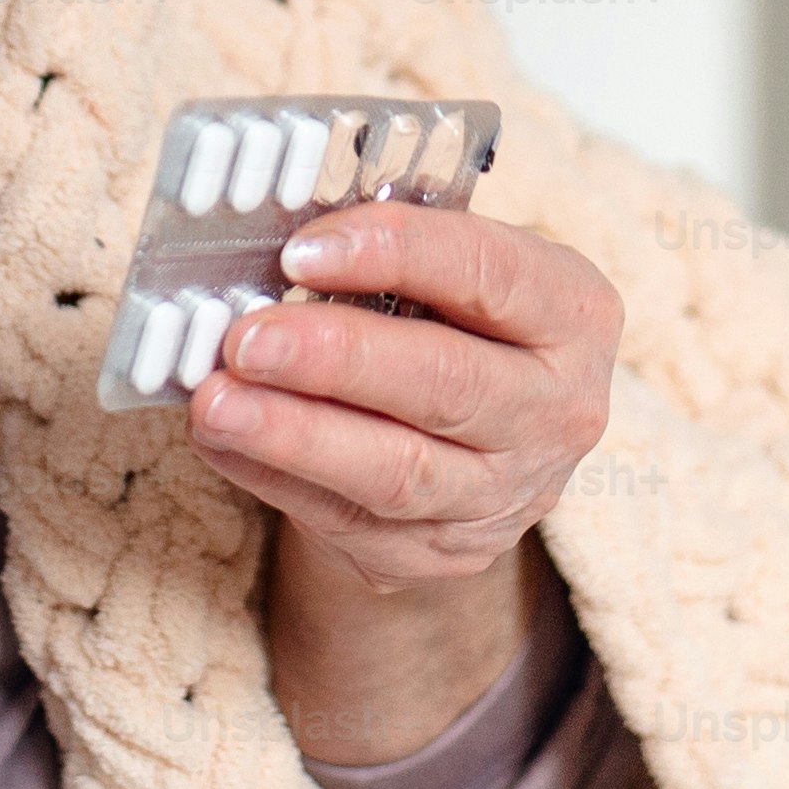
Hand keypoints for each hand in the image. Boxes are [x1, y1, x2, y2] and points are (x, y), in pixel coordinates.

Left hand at [187, 203, 615, 590]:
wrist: (488, 449)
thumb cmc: (462, 327)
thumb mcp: (461, 274)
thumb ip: (394, 253)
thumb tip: (281, 237)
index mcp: (573, 314)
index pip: (490, 273)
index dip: (397, 253)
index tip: (303, 250)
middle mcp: (555, 411)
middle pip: (447, 384)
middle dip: (337, 358)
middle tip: (249, 338)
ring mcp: (502, 494)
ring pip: (396, 471)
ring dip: (295, 435)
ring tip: (215, 401)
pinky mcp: (438, 551)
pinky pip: (344, 516)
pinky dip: (270, 475)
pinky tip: (218, 438)